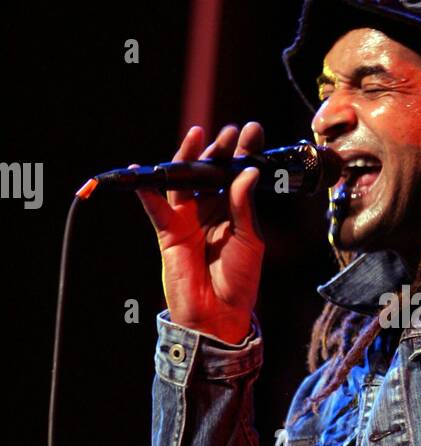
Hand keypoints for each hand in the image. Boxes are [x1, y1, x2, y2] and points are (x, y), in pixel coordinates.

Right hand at [134, 122, 265, 343]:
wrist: (218, 315)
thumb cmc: (239, 280)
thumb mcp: (249, 240)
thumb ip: (244, 206)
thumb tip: (248, 172)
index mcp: (235, 210)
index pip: (238, 174)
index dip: (244, 152)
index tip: (252, 130)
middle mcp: (211, 209)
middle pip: (210, 172)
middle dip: (218, 149)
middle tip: (228, 131)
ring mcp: (188, 219)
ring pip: (184, 181)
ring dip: (188, 158)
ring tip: (197, 135)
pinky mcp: (169, 231)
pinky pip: (156, 206)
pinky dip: (146, 189)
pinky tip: (142, 170)